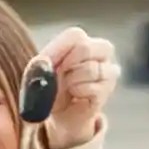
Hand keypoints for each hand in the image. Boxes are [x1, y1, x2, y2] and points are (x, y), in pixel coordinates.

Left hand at [30, 27, 119, 148]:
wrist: (61, 112)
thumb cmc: (51, 86)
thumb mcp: (40, 71)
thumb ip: (41, 63)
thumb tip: (44, 62)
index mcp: (81, 41)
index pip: (75, 35)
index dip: (58, 49)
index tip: (46, 62)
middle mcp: (100, 51)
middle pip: (86, 47)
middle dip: (66, 64)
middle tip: (58, 75)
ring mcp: (107, 69)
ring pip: (90, 69)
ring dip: (71, 81)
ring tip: (67, 87)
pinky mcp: (108, 88)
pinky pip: (92, 87)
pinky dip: (78, 92)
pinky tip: (76, 95)